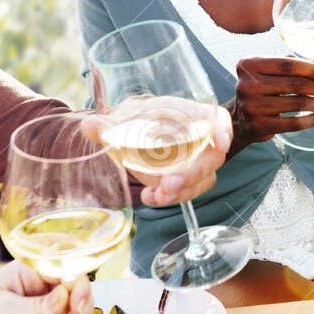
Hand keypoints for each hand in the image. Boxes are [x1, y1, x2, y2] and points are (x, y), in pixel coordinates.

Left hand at [0, 263, 94, 313]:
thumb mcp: (2, 309)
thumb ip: (36, 307)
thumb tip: (66, 297)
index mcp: (27, 272)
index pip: (62, 270)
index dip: (76, 285)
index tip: (76, 303)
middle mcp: (36, 288)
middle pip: (73, 290)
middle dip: (82, 305)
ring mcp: (38, 311)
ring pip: (72, 311)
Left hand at [88, 104, 233, 206]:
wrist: (129, 136)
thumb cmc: (135, 121)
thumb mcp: (122, 119)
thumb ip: (107, 123)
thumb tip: (91, 125)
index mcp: (189, 115)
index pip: (217, 118)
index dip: (223, 130)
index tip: (220, 144)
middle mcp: (198, 139)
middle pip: (210, 157)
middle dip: (191, 174)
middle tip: (168, 184)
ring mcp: (194, 162)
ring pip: (202, 180)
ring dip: (182, 192)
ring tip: (156, 197)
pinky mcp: (185, 181)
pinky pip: (186, 192)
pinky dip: (169, 198)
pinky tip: (150, 198)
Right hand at [226, 57, 313, 151]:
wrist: (239, 119)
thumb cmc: (261, 90)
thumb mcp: (272, 72)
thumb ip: (298, 65)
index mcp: (250, 64)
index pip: (289, 64)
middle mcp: (247, 84)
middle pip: (294, 84)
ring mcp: (252, 106)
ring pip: (296, 103)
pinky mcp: (258, 126)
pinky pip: (293, 124)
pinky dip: (310, 120)